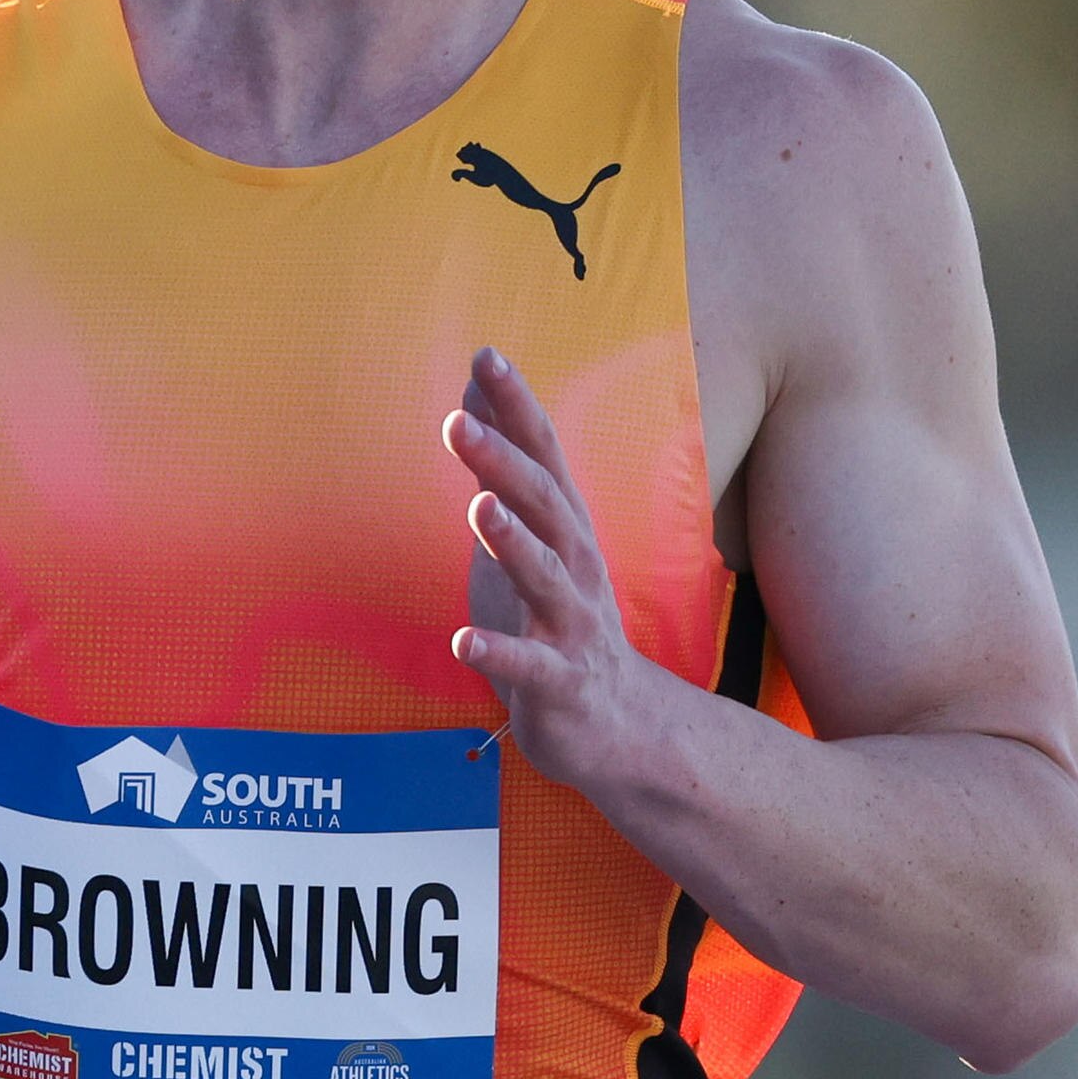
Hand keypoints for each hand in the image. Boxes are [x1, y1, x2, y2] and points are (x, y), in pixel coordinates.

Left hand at [446, 347, 667, 791]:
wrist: (617, 722)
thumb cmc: (558, 616)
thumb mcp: (529, 535)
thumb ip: (501, 469)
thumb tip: (472, 395)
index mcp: (564, 526)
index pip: (542, 454)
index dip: (516, 407)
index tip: (485, 356)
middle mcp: (576, 563)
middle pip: (543, 505)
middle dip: (504, 462)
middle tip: (460, 423)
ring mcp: (572, 622)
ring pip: (544, 577)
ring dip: (513, 543)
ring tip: (478, 510)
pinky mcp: (561, 680)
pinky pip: (530, 665)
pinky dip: (499, 652)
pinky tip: (462, 642)